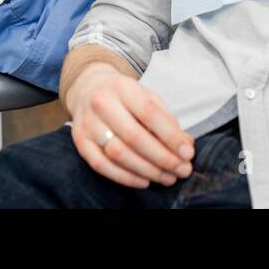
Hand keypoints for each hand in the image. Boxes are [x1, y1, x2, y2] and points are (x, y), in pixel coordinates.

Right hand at [66, 65, 194, 187]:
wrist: (88, 88)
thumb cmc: (124, 96)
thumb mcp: (147, 97)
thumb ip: (166, 120)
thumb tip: (186, 146)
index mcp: (123, 87)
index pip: (149, 113)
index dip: (171, 136)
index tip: (188, 152)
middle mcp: (102, 103)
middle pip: (134, 136)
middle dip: (162, 158)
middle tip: (181, 170)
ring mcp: (88, 123)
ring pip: (118, 154)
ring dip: (147, 170)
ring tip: (167, 177)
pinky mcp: (80, 141)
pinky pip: (101, 165)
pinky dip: (125, 177)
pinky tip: (144, 181)